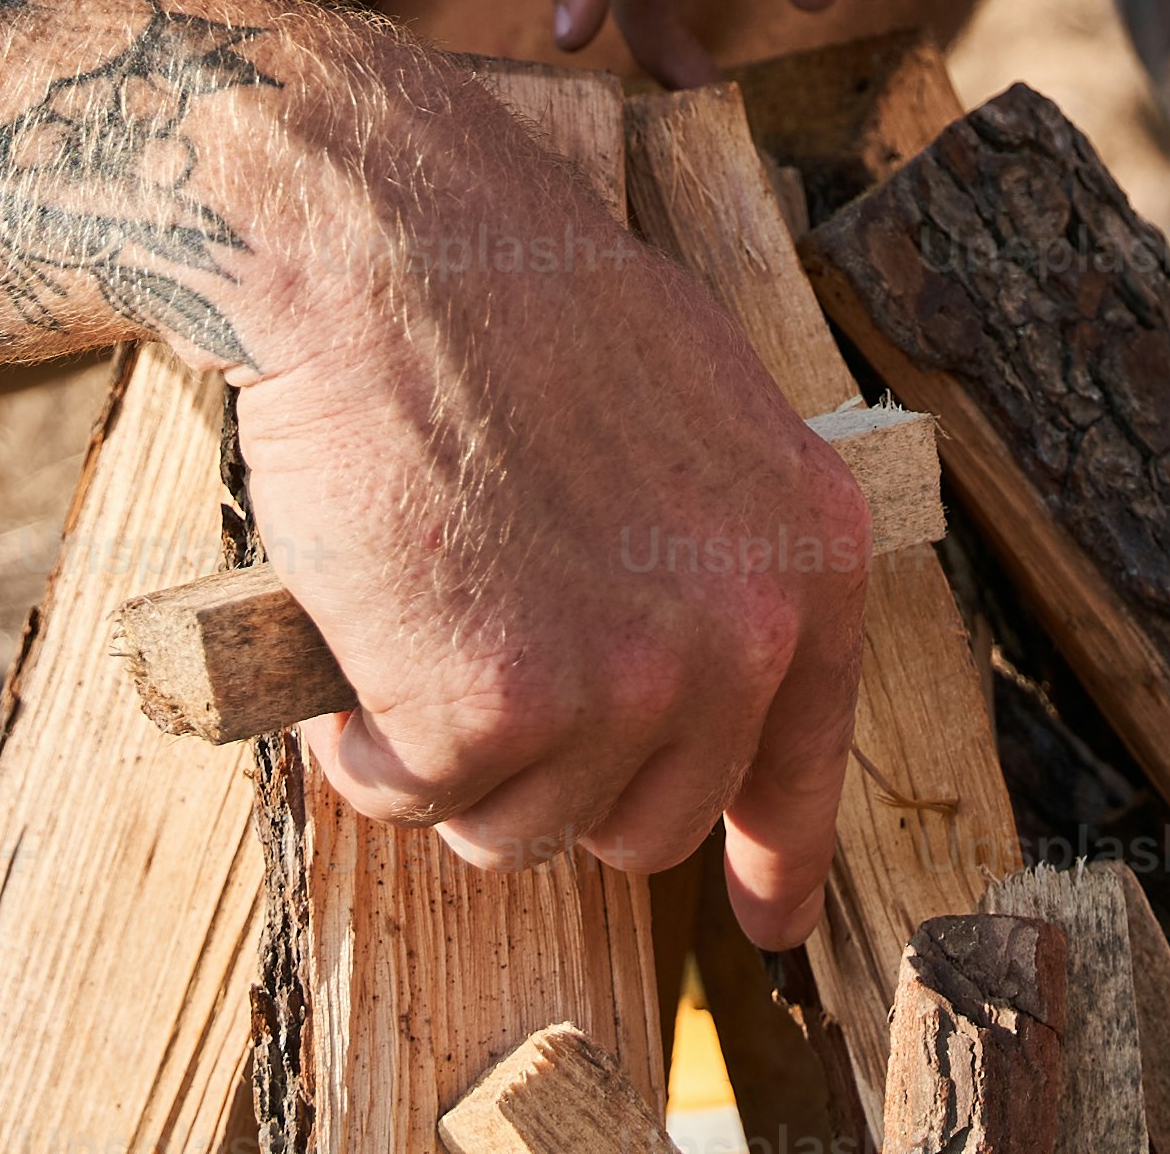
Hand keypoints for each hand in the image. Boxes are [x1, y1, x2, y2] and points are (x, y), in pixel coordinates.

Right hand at [213, 37, 872, 949]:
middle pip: (647, 823)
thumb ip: (715, 544)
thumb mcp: (691, 410)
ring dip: (447, 756)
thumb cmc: (513, 302)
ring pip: (519, 827)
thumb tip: (710, 659)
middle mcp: (742, 636)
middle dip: (552, 773)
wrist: (389, 248)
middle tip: (477, 661)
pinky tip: (361, 623)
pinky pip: (414, 797)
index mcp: (807, 553)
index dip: (778, 853)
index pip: (802, 757)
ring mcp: (624, 682)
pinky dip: (366, 742)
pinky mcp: (494, 711)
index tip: (762, 922)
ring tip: (416, 610)